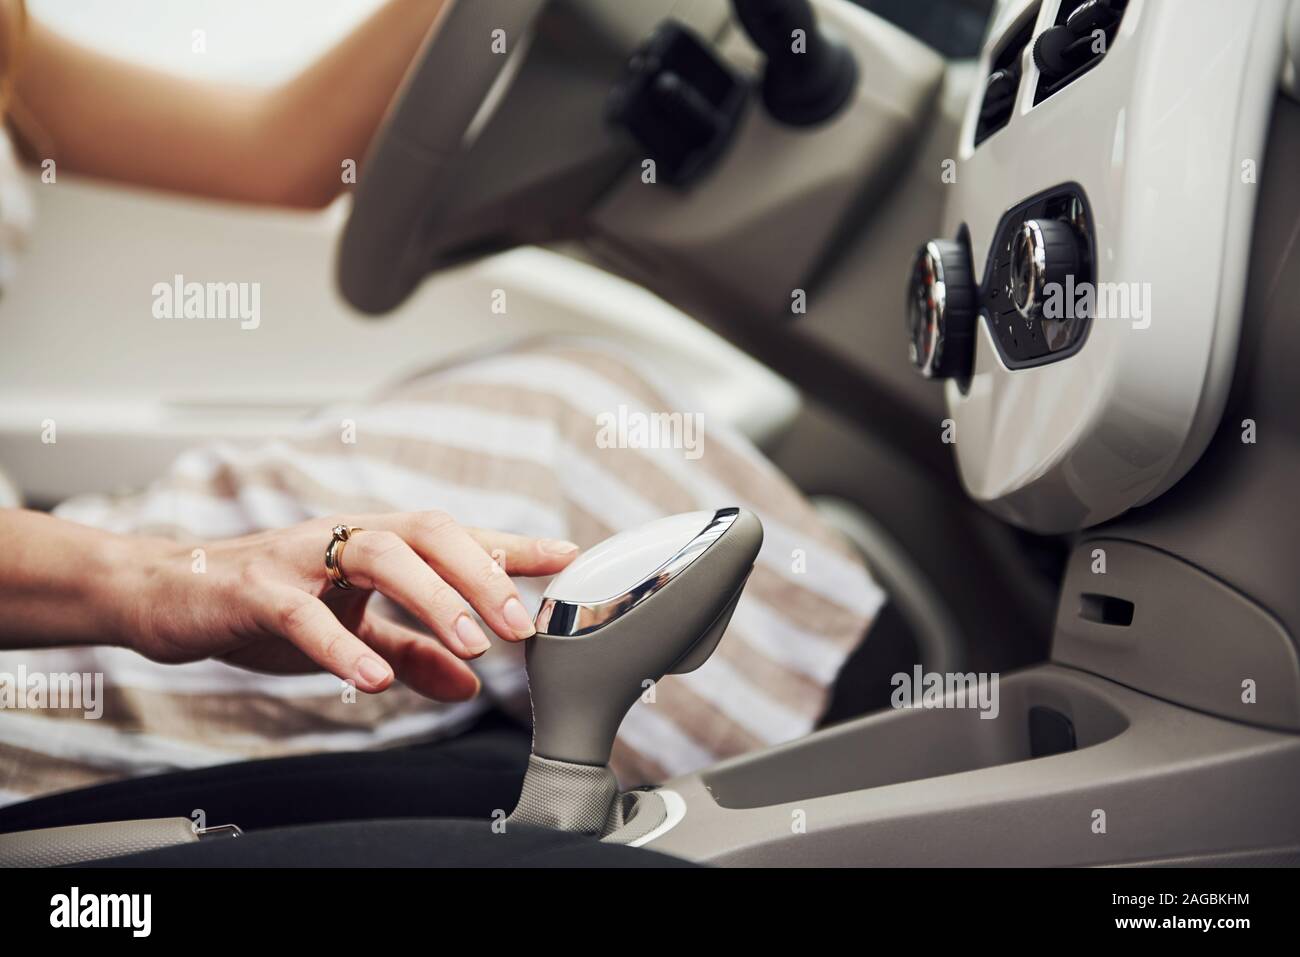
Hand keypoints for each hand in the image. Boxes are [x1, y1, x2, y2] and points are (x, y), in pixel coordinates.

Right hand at [116, 512, 578, 700]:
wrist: (171, 594)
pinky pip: (305, 614)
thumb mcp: (353, 631)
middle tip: (523, 624)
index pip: (457, 535)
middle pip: (429, 533)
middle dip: (483, 574)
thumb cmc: (269, 604)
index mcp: (377, 543)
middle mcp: (347, 537)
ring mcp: (302, 558)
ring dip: (432, 598)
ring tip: (472, 644)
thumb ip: (412, 652)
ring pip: (379, 556)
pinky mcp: (256, 590)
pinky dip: (342, 644)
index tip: (570, 558)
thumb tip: (471, 685)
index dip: (513, 546)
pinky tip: (373, 679)